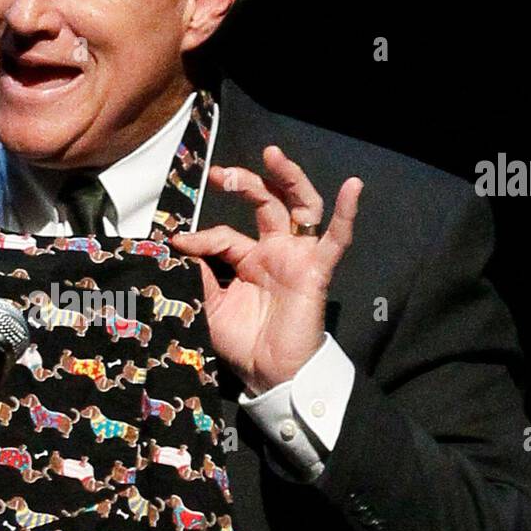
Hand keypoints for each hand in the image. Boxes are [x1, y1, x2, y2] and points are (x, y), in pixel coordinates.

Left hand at [171, 147, 361, 394]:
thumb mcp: (208, 305)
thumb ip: (197, 274)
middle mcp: (274, 251)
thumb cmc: (241, 343)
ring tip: (273, 155)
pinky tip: (353, 186)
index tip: (177, 242)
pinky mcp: (317, 270)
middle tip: (220, 174)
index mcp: (247, 259)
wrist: (269, 375)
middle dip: (244, 182)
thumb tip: (179, 244)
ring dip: (287, 178)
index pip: (224, 233)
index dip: (201, 236)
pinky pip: (337, 239)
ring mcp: (297, 257)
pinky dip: (347, 213)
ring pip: (299, 206)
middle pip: (265, 203)